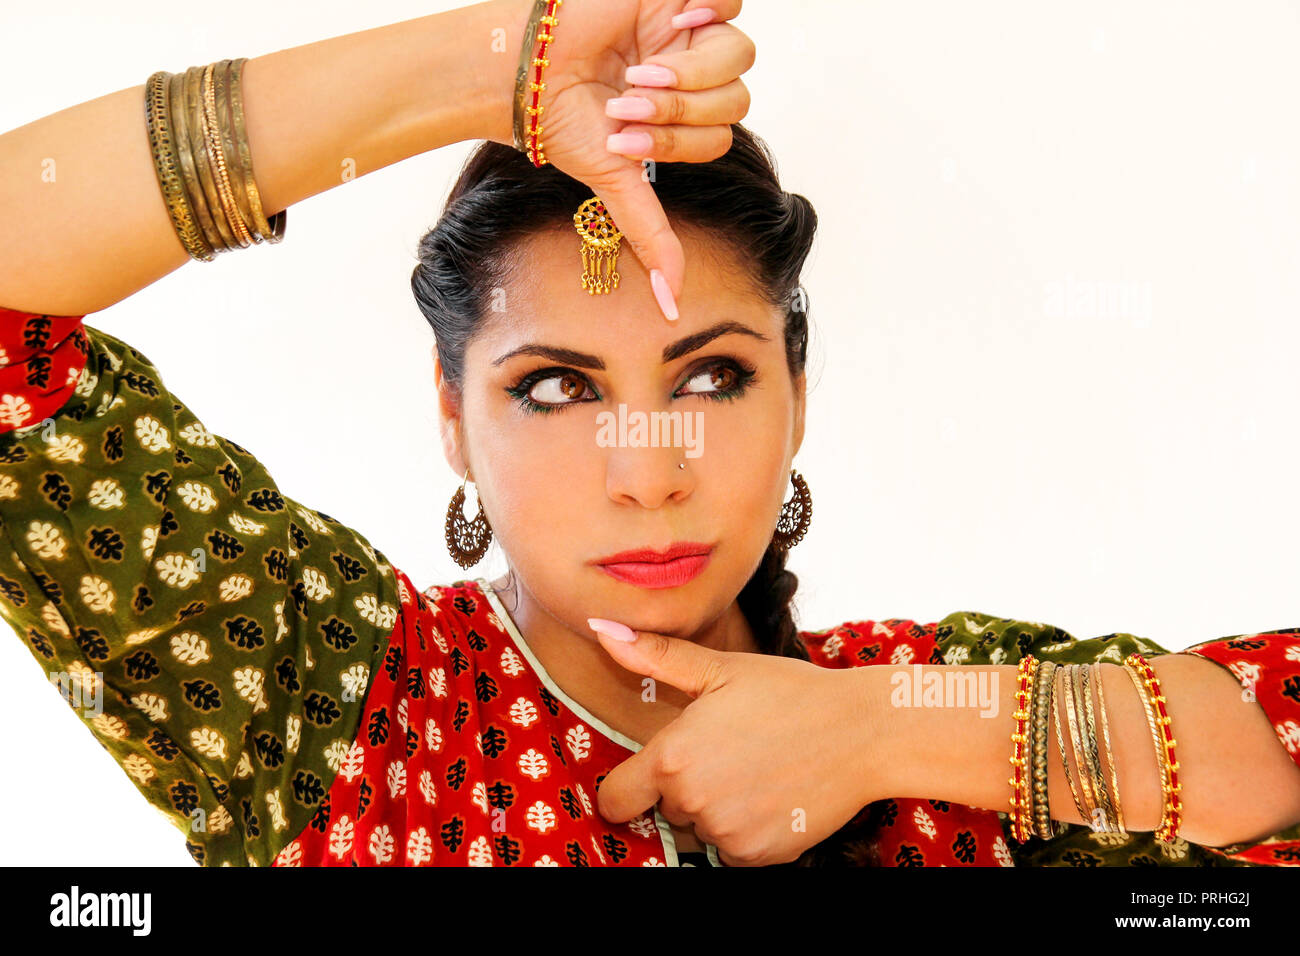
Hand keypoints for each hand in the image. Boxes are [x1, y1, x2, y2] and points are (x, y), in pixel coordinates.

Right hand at [518, 0, 754, 316]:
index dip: (677, 141)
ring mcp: (689, 32)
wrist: (523, 66)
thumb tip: (670, 305)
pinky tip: (670, 24)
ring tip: (636, 70)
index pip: (719, 137)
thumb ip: (650, 234)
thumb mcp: (614, 180)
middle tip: (626, 103)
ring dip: (686, 72)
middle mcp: (693, 77)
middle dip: (679, 111)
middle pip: (735, 100)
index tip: (622, 136)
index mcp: (684, 119)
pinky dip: (706, 13)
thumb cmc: (562, 120)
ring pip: (735, 56)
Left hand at [588, 620, 888, 865]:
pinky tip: (772, 793)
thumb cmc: (790, 693)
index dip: (626, 789)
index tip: (644, 778)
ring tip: (755, 768)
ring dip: (716, 809)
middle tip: (728, 752)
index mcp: (672, 756)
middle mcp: (693, 802)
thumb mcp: (720, 668)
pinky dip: (747, 831)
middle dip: (685, 787)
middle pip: (665, 810)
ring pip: (701, 830)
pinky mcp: (759, 856)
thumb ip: (655, 656)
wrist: (863, 732)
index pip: (615, 799)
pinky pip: (734, 851)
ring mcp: (727, 834)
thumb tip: (602, 628)